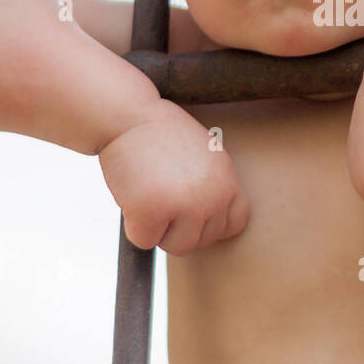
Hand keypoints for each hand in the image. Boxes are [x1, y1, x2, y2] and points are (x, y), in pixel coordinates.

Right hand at [98, 99, 249, 254]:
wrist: (128, 117)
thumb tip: (208, 222)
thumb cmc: (160, 134)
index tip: (191, 213)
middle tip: (161, 193)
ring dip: (159, 229)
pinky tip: (133, 195)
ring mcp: (185, 206)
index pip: (234, 224)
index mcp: (227, 181)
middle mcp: (213, 196)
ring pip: (176, 246)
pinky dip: (133, 225)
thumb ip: (212, 186)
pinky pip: (145, 240)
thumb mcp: (204, 156)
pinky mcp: (153, 212)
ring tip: (150, 194)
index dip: (210, 224)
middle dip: (180, 225)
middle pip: (203, 240)